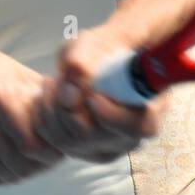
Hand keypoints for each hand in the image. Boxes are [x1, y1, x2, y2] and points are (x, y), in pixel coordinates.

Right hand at [0, 35, 63, 185]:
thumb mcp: (15, 72)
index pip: (35, 143)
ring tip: (31, 156)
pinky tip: (7, 156)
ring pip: (5, 173)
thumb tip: (77, 114)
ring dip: (23, 170)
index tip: (60, 146)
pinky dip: (1, 171)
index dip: (53, 150)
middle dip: (41, 164)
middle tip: (49, 156)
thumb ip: (44, 96)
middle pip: (22, 163)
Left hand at [32, 25, 162, 162]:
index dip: (111, 115)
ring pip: (69, 143)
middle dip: (67, 107)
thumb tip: (70, 94)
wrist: (98, 60)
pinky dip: (44, 120)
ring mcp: (105, 149)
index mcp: (150, 109)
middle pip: (93, 137)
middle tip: (57, 80)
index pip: (137, 126)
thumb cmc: (102, 48)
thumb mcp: (92, 43)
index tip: (92, 95)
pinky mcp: (82, 151)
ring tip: (52, 83)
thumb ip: (82, 61)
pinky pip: (54, 144)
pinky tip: (47, 97)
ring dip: (51, 111)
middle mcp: (130, 137)